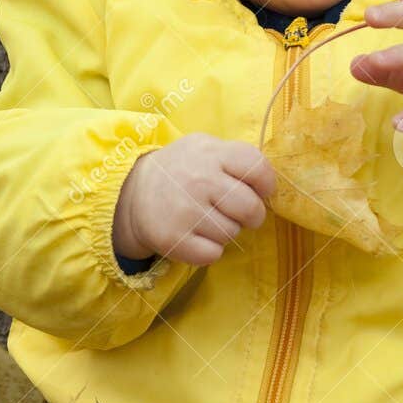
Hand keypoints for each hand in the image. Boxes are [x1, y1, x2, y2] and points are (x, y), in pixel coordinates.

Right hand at [112, 133, 276, 266]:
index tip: (259, 191)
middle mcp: (199, 180)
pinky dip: (209, 249)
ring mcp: (185, 211)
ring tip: (207, 220)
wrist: (133, 192)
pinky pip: (213, 254)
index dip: (265, 184)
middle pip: (251, 209)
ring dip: (226, 231)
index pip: (257, 168)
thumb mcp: (205, 149)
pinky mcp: (174, 239)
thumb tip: (268, 185)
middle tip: (237, 213)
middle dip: (252, 216)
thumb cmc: (182, 171)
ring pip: (232, 233)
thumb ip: (236, 160)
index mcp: (211, 153)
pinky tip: (196, 236)